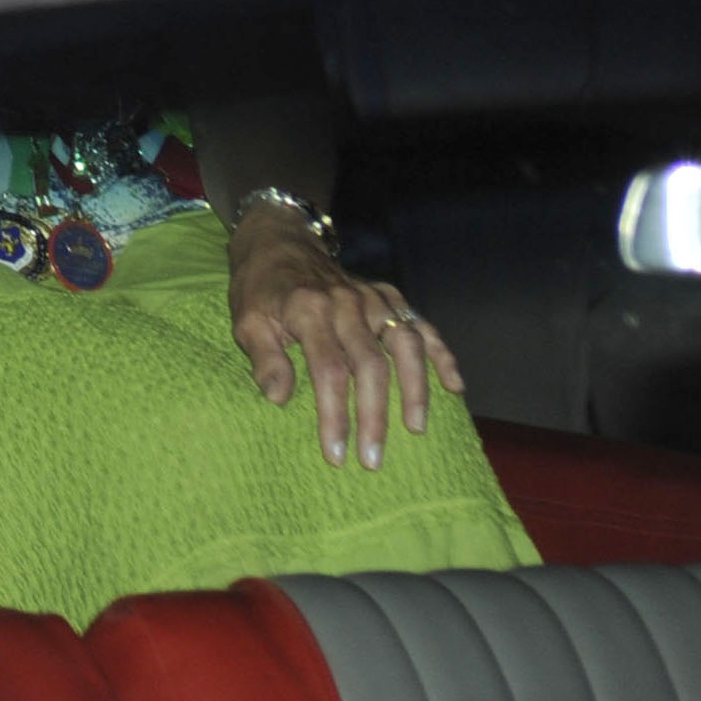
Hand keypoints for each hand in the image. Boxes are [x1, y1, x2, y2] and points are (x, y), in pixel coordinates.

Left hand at [229, 213, 462, 469]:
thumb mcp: (246, 321)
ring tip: (416, 428)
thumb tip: (279, 399)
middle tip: (373, 458)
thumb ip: (264, 359)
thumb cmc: (260, 290)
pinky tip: (454, 385)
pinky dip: (441, 354)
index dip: (334, 415)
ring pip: (405, 345)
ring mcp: (371, 298)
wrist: (277, 242)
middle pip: (370, 366)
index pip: (328, 371)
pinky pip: (421, 324)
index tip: (337, 453)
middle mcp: (347, 303)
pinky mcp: (388, 295)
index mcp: (309, 310)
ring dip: (415, 389)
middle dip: (374, 416)